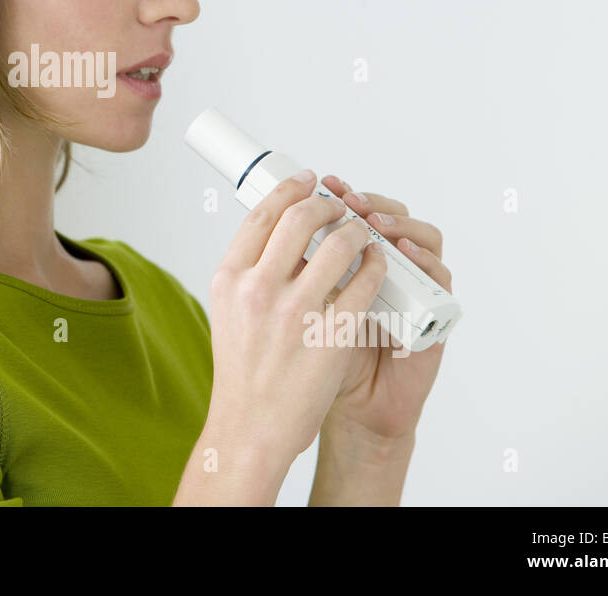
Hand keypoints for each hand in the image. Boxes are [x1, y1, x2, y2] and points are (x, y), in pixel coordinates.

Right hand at [203, 171, 388, 466]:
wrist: (252, 427)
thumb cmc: (243, 371)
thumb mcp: (229, 311)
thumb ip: (251, 271)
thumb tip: (280, 233)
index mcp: (229, 278)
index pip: (262, 216)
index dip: (290, 190)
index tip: (309, 181)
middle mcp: (258, 289)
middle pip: (301, 219)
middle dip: (328, 204)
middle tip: (340, 205)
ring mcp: (296, 311)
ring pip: (340, 245)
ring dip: (358, 231)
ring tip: (364, 232)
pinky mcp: (331, 334)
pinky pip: (364, 283)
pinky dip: (376, 265)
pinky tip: (378, 263)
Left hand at [316, 174, 451, 443]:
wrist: (351, 409)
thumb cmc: (320, 361)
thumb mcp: (298, 307)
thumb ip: (295, 269)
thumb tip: (273, 221)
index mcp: (356, 262)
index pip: (356, 212)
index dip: (339, 194)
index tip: (319, 181)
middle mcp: (390, 269)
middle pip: (391, 215)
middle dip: (368, 202)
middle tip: (346, 199)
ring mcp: (415, 289)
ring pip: (423, 238)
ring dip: (399, 224)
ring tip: (372, 222)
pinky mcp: (435, 315)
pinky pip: (440, 280)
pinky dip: (425, 261)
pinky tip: (402, 252)